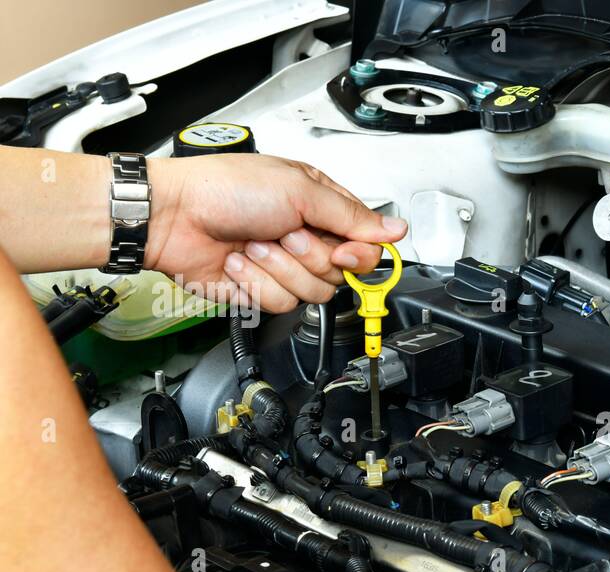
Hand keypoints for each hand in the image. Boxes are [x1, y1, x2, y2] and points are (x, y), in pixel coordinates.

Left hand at [145, 154, 407, 313]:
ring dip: (279, 267)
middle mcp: (306, 237)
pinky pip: (281, 303)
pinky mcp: (261, 290)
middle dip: (309, 255)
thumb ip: (352, 216)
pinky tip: (237, 261)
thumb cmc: (224, 189)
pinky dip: (256, 282)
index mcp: (320, 207)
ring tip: (254, 243)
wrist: (172, 215)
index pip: (364, 243)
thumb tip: (395, 229)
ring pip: (312, 292)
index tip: (345, 251)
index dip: (359, 254)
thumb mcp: (299, 190)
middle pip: (340, 273)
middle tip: (284, 234)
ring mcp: (283, 265)